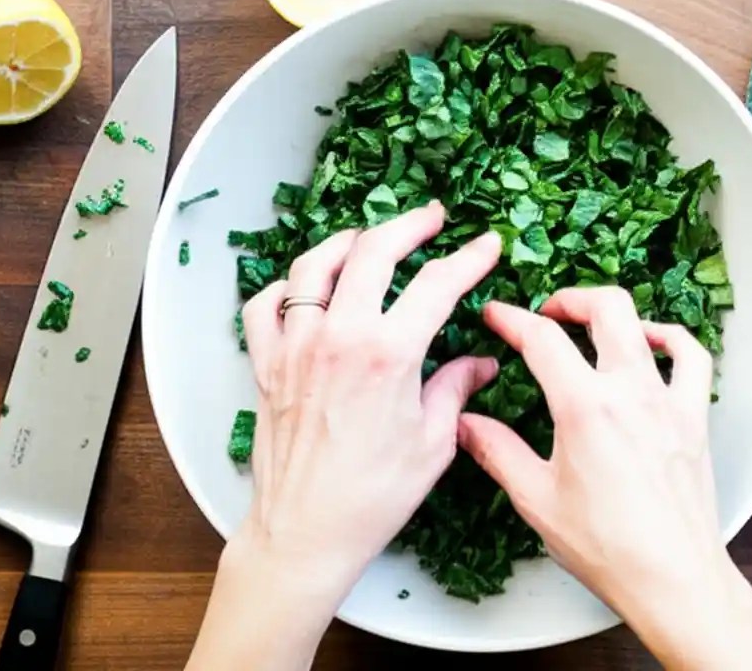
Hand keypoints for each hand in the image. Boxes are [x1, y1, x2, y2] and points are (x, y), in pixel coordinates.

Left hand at [187, 202, 501, 670]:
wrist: (305, 532)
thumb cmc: (372, 496)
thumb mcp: (433, 443)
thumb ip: (454, 389)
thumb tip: (478, 363)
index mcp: (389, 354)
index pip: (437, 283)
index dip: (468, 258)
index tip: (485, 245)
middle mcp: (339, 337)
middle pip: (373, 252)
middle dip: (409, 225)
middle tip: (432, 218)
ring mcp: (296, 346)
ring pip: (313, 265)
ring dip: (345, 241)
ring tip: (368, 238)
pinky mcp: (266, 364)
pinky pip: (265, 306)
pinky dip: (285, 287)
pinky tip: (304, 288)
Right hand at [459, 288, 751, 670]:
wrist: (673, 578)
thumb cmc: (608, 548)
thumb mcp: (536, 500)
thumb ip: (497, 452)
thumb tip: (464, 423)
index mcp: (585, 408)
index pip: (542, 339)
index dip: (511, 319)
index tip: (495, 314)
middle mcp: (630, 393)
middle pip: (605, 309)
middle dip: (569, 298)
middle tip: (546, 311)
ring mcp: (668, 401)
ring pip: (647, 326)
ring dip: (614, 314)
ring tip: (591, 323)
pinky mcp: (693, 418)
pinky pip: (692, 359)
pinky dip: (671, 339)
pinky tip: (652, 343)